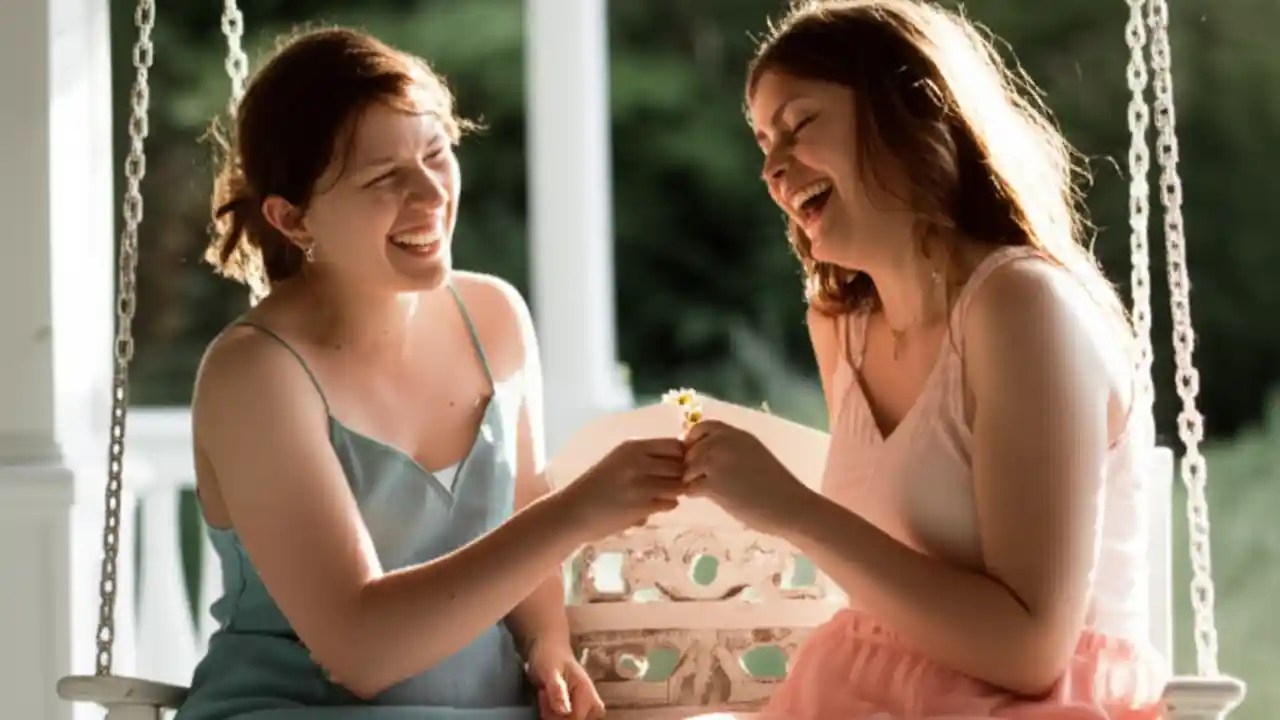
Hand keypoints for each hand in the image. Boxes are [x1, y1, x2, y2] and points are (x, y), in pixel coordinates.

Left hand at [524, 637, 604, 719]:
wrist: (548, 648)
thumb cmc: (549, 656)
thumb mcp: (549, 671)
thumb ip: (557, 690)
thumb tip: (565, 711)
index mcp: (587, 692)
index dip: (557, 716)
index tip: (546, 697)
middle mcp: (592, 701)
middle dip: (555, 715)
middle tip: (547, 694)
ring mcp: (586, 706)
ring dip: (554, 714)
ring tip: (547, 694)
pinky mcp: (579, 708)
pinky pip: (567, 719)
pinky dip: (554, 714)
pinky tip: (548, 700)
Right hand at [557, 437, 687, 538]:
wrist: (574, 511)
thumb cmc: (598, 485)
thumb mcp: (619, 460)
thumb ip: (646, 457)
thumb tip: (682, 457)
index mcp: (633, 446)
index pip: (675, 445)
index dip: (681, 456)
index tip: (676, 466)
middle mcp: (639, 461)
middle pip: (681, 465)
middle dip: (682, 474)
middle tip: (672, 483)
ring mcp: (641, 484)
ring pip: (679, 484)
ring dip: (676, 491)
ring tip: (664, 494)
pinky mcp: (642, 506)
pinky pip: (671, 502)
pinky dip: (668, 505)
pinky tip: (656, 506)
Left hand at [682, 420, 809, 535]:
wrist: (790, 506)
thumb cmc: (775, 485)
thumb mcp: (753, 454)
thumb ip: (730, 448)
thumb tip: (702, 453)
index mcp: (736, 434)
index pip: (700, 427)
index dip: (694, 442)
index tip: (699, 458)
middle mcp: (724, 442)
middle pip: (689, 449)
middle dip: (691, 465)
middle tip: (703, 480)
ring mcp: (717, 461)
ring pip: (687, 468)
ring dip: (692, 480)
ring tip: (709, 491)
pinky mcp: (713, 483)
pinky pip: (690, 487)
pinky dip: (696, 494)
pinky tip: (711, 499)